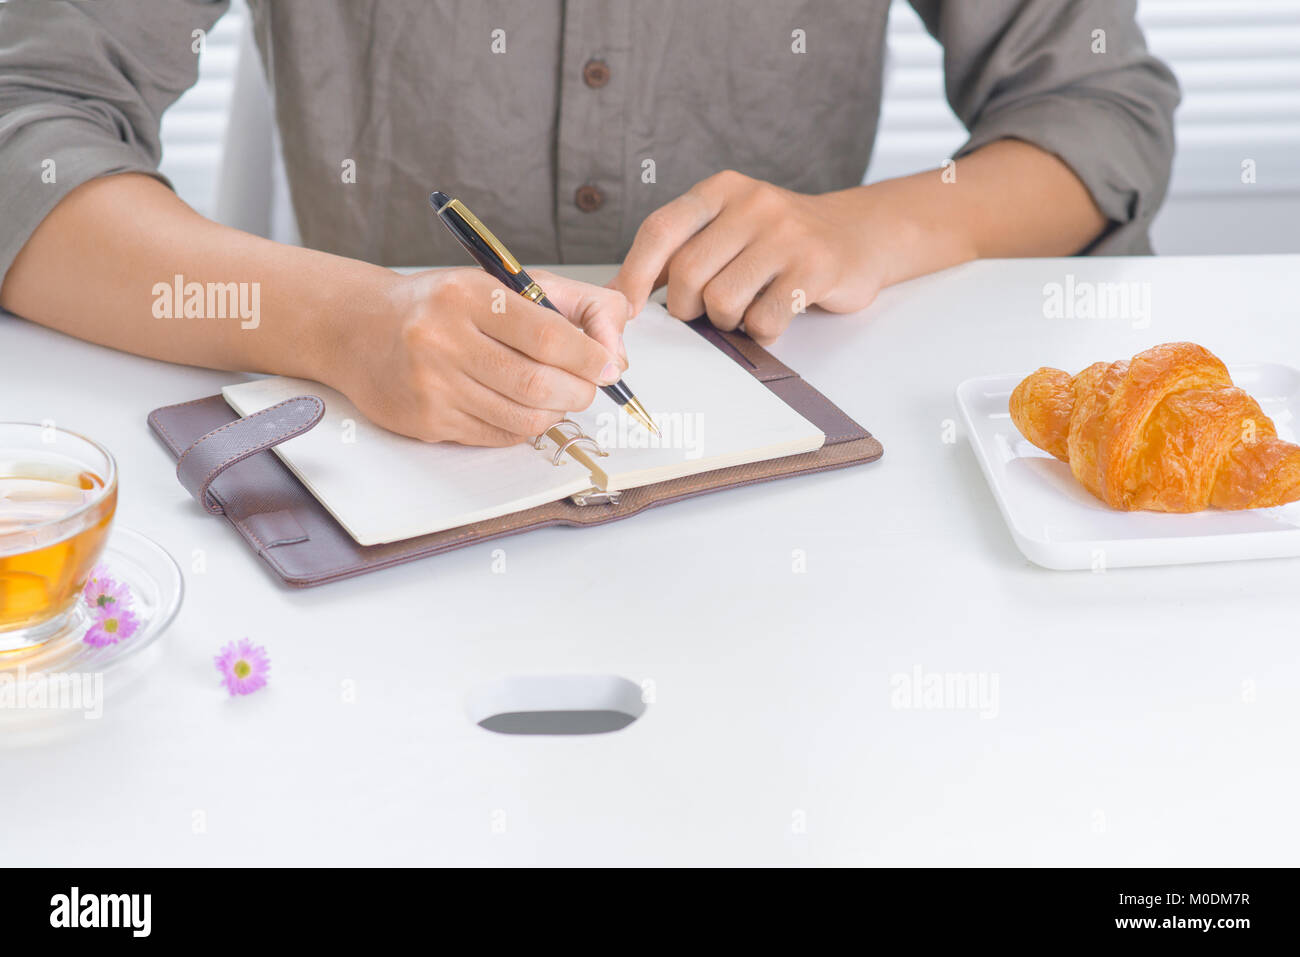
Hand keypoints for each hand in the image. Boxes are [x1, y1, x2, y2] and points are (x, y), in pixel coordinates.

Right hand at [332, 268, 630, 445]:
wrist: (361, 328)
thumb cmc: (444, 305)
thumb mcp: (504, 284)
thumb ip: (574, 307)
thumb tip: (614, 355)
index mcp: (468, 294)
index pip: (549, 335)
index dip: (590, 356)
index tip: (606, 366)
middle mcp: (443, 338)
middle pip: (538, 383)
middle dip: (578, 391)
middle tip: (585, 387)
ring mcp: (431, 384)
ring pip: (523, 418)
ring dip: (554, 413)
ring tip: (554, 396)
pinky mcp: (426, 420)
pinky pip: (498, 436)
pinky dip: (523, 426)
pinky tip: (519, 406)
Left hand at [610, 170, 888, 344]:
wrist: (857, 235)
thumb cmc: (778, 241)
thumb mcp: (727, 228)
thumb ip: (678, 252)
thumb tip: (617, 293)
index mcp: (721, 190)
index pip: (660, 229)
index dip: (633, 274)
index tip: (623, 310)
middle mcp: (753, 204)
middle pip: (687, 274)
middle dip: (688, 307)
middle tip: (708, 310)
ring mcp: (787, 234)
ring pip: (722, 301)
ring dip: (727, 321)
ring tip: (747, 308)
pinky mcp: (815, 268)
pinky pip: (764, 320)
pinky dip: (760, 332)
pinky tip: (773, 316)